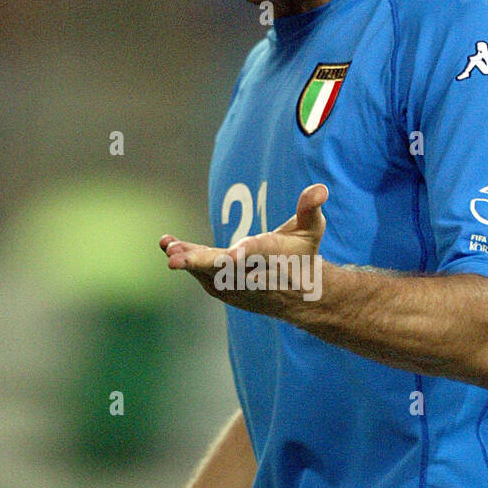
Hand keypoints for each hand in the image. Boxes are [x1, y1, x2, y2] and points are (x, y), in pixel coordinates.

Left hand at [159, 182, 327, 310]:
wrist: (298, 298)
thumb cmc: (302, 256)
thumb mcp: (310, 231)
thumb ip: (310, 209)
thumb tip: (320, 189)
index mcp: (276, 259)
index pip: (260, 254)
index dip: (246, 253)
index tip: (231, 256)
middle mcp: (254, 276)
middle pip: (224, 270)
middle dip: (199, 264)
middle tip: (174, 260)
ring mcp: (236, 286)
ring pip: (208, 273)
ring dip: (188, 260)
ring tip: (169, 246)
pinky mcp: (223, 289)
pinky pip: (201, 275)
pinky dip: (186, 260)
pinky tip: (168, 244)